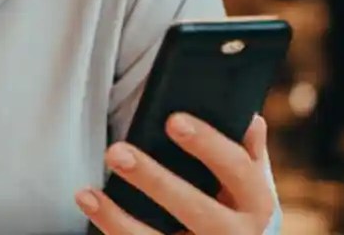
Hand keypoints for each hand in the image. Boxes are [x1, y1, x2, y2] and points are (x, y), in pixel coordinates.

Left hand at [76, 114, 274, 234]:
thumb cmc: (233, 205)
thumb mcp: (247, 183)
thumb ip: (247, 152)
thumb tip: (250, 119)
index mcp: (256, 204)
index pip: (237, 170)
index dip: (207, 144)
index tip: (172, 120)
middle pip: (196, 208)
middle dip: (155, 180)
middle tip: (116, 151)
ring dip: (119, 218)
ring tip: (87, 192)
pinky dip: (111, 227)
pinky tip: (88, 203)